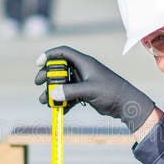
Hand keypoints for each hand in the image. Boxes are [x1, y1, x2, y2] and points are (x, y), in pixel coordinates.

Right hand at [35, 46, 154, 132]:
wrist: (125, 105)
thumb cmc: (110, 92)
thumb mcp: (89, 90)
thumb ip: (70, 91)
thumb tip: (51, 94)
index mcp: (84, 63)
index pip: (63, 52)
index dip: (49, 55)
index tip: (38, 64)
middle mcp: (83, 70)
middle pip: (59, 69)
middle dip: (47, 76)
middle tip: (38, 83)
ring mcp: (84, 81)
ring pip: (63, 84)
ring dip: (53, 92)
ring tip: (44, 102)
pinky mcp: (85, 92)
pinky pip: (69, 95)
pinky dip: (63, 102)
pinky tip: (59, 110)